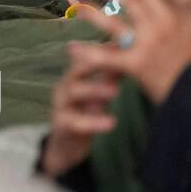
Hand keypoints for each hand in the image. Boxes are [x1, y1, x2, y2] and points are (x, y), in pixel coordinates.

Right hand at [41, 41, 120, 176]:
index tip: (122, 46)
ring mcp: (61, 104)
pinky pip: (74, 121)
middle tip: (119, 65)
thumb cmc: (86, 113)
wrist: (66, 145)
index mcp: (75, 76)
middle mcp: (65, 86)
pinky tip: (111, 123)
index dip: (102, 51)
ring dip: (94, 89)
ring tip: (115, 92)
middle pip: (77, 69)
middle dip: (97, 65)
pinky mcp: (61, 125)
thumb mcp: (98, 94)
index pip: (87, 57)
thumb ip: (110, 76)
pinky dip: (92, 121)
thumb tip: (129, 53)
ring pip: (74, 91)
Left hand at [74, 0, 190, 104]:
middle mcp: (159, 26)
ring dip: (91, 12)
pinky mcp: (136, 65)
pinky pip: (107, 56)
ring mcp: (147, 45)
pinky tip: (71, 48)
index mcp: (171, 15)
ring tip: (75, 5)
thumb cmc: (187, 62)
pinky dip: (88, 53)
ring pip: (113, 23)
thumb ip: (169, 10)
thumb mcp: (186, 30)